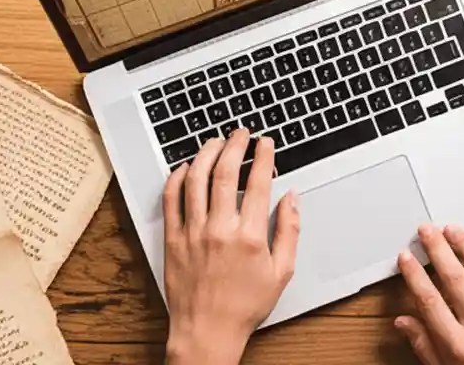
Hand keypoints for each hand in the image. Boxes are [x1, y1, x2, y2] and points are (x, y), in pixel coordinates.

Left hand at [162, 128, 300, 364]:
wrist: (207, 331)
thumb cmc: (244, 306)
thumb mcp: (281, 272)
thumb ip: (290, 231)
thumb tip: (292, 198)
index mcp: (250, 237)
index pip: (258, 183)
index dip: (263, 157)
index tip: (265, 144)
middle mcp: (220, 230)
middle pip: (225, 172)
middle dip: (234, 145)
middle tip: (240, 133)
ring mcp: (193, 232)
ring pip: (196, 179)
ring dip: (206, 154)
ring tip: (214, 142)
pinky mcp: (172, 239)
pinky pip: (171, 199)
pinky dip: (177, 178)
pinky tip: (185, 167)